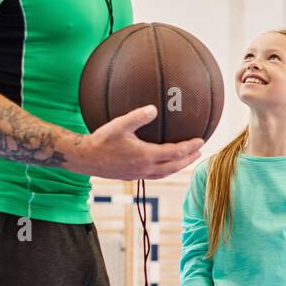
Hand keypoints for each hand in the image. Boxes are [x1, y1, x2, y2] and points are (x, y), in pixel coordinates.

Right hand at [75, 105, 202, 180]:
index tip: (201, 141)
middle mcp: (145, 168)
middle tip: (200, 153)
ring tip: (186, 160)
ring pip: (165, 173)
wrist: (84, 158)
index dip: (190, 147)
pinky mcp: (131, 176)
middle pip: (174, 167)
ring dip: (178, 167)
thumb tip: (154, 108)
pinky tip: (163, 163)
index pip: (175, 153)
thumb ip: (138, 116)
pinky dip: (165, 170)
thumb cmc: (101, 140)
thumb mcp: (119, 125)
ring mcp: (138, 174)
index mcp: (145, 156)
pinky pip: (155, 175)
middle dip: (188, 160)